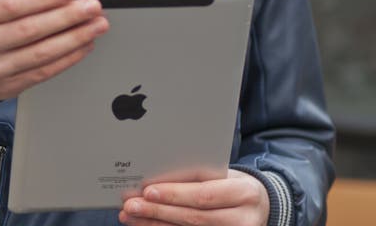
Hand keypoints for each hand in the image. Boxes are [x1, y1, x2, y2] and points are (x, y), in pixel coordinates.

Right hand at [0, 0, 108, 100]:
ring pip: (42, 54)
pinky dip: (69, 58)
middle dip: (67, 17)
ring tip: (97, 26)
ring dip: (75, 38)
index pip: (12, 5)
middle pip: (30, 30)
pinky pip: (45, 72)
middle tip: (93, 7)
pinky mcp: (10, 87)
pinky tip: (85, 45)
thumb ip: (20, 3)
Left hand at [119, 170, 269, 225]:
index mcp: (242, 192)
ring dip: (156, 224)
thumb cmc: (234, 184)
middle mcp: (242, 219)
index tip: (148, 190)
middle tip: (132, 205)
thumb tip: (158, 176)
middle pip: (194, 217)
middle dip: (158, 210)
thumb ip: (197, 176)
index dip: (174, 193)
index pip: (203, 194)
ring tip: (132, 216)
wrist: (261, 205)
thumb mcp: (224, 174)